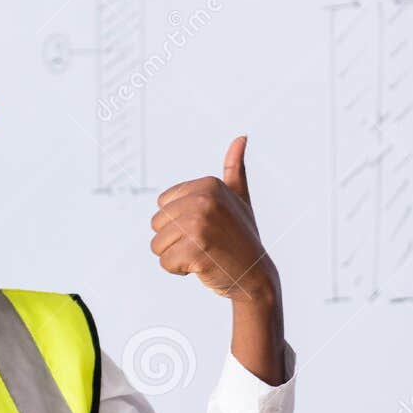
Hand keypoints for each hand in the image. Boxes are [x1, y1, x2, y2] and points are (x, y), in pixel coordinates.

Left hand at [150, 135, 277, 303]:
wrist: (256, 275)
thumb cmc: (242, 238)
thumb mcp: (240, 198)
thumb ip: (234, 169)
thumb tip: (241, 137)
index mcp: (208, 184)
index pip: (162, 205)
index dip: (178, 222)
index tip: (205, 227)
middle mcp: (203, 199)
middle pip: (156, 224)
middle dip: (175, 240)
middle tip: (204, 243)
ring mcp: (199, 224)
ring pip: (157, 245)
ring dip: (176, 256)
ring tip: (203, 254)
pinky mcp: (195, 249)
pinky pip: (166, 262)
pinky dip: (180, 271)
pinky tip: (203, 267)